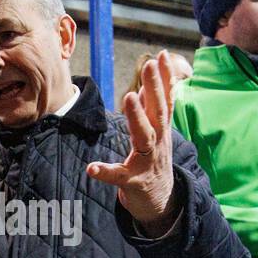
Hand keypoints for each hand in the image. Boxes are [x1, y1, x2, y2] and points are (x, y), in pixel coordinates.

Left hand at [86, 50, 181, 234]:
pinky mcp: (134, 182)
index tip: (161, 55)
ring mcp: (147, 162)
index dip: (164, 78)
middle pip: (158, 112)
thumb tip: (155, 80)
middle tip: (149, 64)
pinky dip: (105, 171)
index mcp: (161, 130)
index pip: (165, 100)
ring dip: (137, 117)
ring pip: (144, 137)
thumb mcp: (159, 133)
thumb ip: (155, 109)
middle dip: (154, 87)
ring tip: (129, 97)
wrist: (162, 203)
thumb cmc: (155, 163)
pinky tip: (92, 168)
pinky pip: (118, 176)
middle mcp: (158, 142)